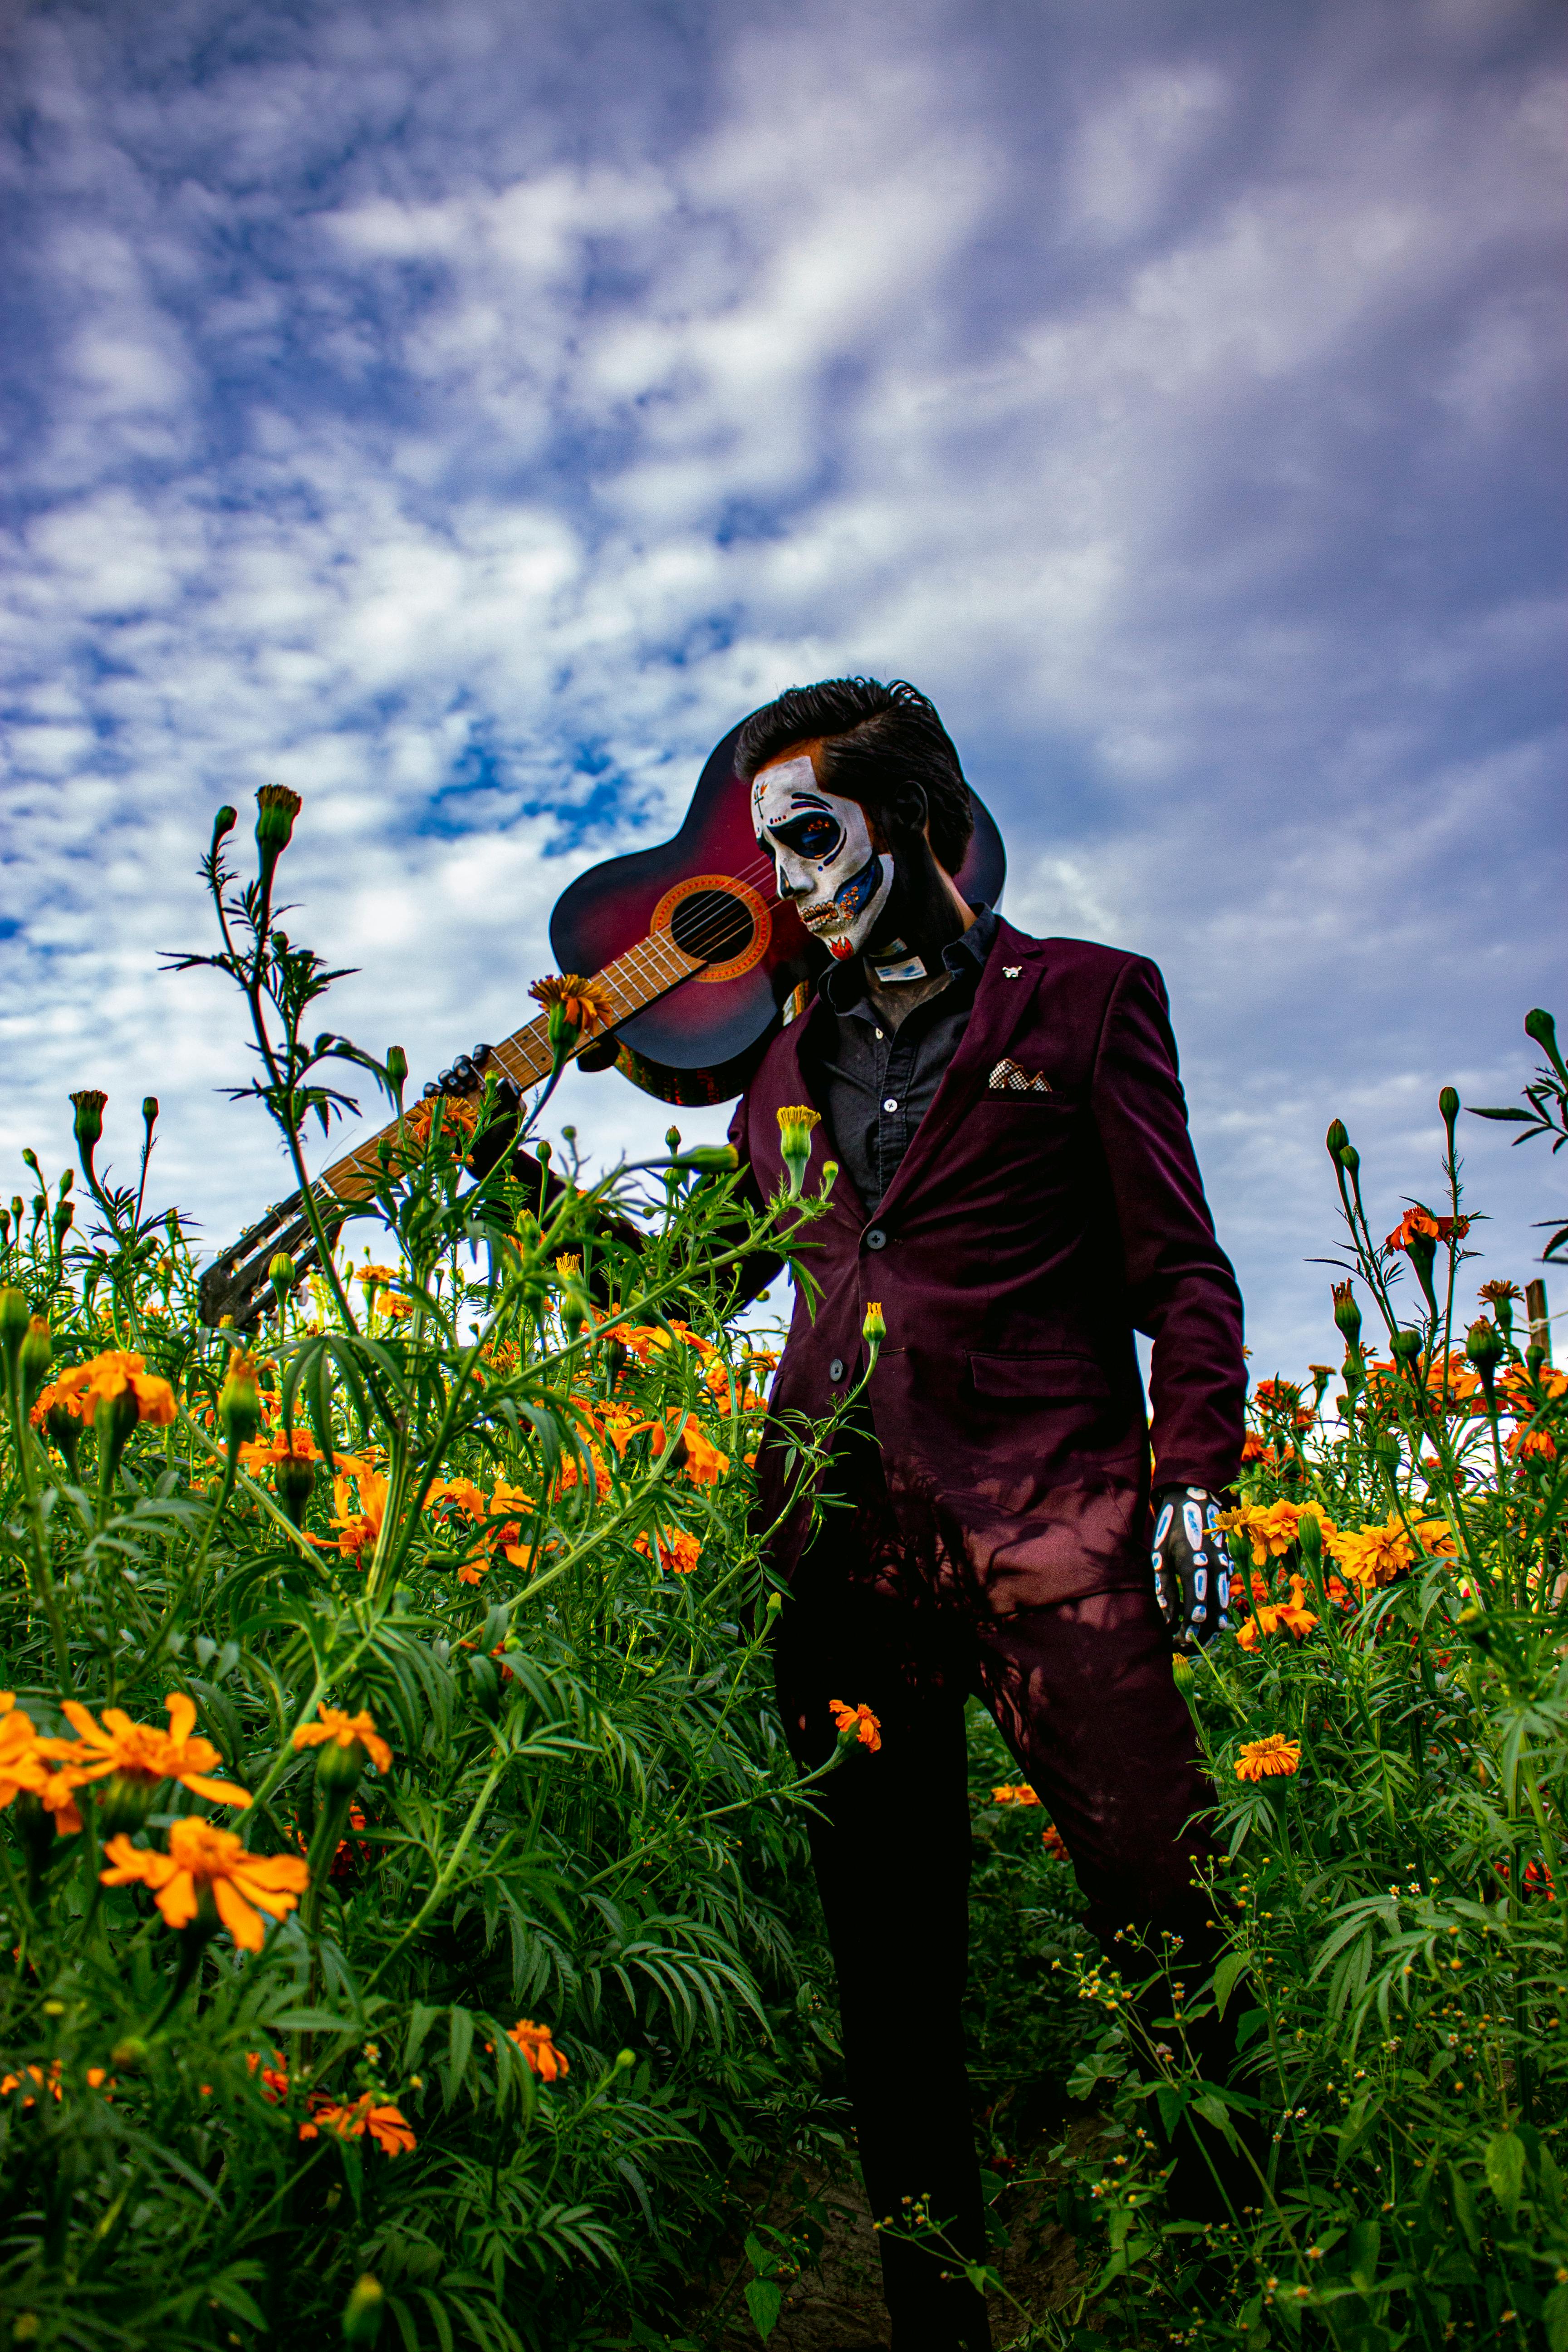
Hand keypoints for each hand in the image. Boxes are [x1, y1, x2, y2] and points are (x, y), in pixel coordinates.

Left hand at [1152, 1484, 1230, 1651]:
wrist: (1194, 1498)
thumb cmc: (1169, 1527)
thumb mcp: (1160, 1556)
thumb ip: (1165, 1590)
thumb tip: (1169, 1622)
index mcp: (1195, 1565)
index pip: (1196, 1610)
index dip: (1188, 1632)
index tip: (1177, 1644)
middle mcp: (1215, 1569)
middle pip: (1214, 1615)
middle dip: (1201, 1637)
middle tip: (1185, 1650)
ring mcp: (1226, 1567)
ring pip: (1224, 1609)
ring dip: (1211, 1630)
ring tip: (1196, 1645)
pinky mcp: (1229, 1567)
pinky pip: (1226, 1597)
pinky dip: (1217, 1614)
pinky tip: (1205, 1626)